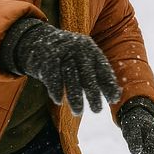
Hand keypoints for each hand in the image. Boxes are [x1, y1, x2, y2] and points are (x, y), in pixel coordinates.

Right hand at [0, 18, 119, 114]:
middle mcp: (79, 50)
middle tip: (97, 110)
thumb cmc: (68, 57)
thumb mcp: (85, 61)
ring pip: (71, 79)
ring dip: (75, 98)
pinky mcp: (46, 59)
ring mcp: (62, 54)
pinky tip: (59, 101)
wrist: (37, 40)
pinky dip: (56, 90)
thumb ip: (98, 76)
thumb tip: (115, 97)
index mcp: (91, 50)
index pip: (103, 70)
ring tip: (78, 112)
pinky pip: (53, 78)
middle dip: (93, 95)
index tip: (113, 100)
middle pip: (88, 76)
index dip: (109, 85)